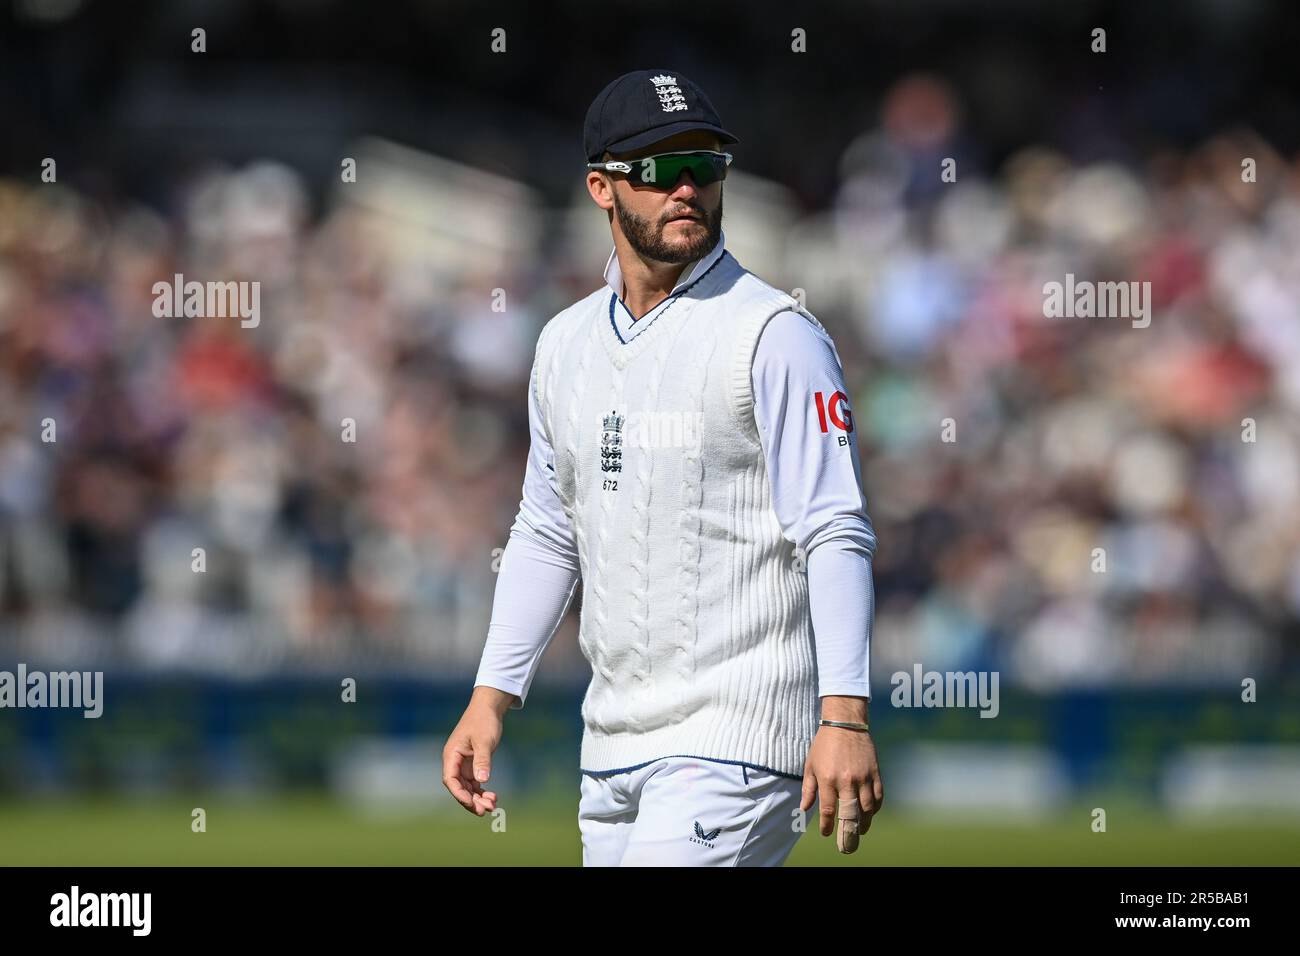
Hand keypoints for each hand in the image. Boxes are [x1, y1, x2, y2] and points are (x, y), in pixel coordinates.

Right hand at [441, 692, 508, 815]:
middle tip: (486, 809)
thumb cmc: (484, 721)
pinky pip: (474, 782)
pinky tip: (492, 796)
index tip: (471, 804)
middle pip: (459, 787)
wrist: (489, 707)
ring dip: (477, 798)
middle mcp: (454, 761)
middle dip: (471, 800)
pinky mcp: (472, 763)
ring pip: (467, 787)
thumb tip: (481, 780)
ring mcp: (463, 763)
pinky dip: (482, 791)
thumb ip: (482, 760)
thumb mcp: (484, 741)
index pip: (450, 780)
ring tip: (493, 805)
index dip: (459, 794)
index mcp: (451, 755)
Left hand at [800, 723, 883, 853]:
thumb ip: (808, 789)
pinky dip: (875, 808)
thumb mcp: (810, 765)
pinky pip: (878, 797)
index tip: (825, 833)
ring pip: (867, 809)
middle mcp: (846, 780)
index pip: (827, 811)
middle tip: (847, 847)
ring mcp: (863, 777)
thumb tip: (804, 809)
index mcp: (827, 779)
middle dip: (848, 834)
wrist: (845, 723)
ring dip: (864, 823)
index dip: (826, 826)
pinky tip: (870, 814)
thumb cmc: (824, 744)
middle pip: (850, 815)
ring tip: (860, 831)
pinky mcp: (875, 772)